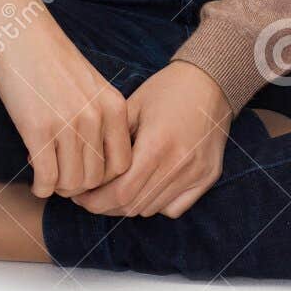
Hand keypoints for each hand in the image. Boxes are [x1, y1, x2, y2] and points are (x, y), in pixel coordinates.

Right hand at [0, 0, 132, 198]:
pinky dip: (41, 187)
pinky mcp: (39, 129)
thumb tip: (96, 167)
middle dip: (78, 185)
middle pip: (96, 179)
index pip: (123, 165)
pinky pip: (47, 180)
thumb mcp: (89, 84)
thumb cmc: (50, 57)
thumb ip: (99, 119)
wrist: (18, 29)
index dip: (103, 178)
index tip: (84, 172)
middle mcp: (97, 116)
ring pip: (72, 184)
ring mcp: (69, 123)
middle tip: (60, 173)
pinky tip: (35, 179)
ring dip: (58, 187)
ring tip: (47, 170)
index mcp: (114, 105)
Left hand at [70, 61, 232, 219]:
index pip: (120, 192)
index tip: (80, 195)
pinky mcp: (208, 177)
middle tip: (91, 197)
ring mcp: (197, 173)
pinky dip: (156, 204)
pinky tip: (146, 186)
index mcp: (157, 143)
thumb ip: (112, 141)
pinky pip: (174, 209)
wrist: (211, 81)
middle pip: (134, 206)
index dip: (95, 200)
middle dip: (106, 206)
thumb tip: (88, 169)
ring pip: (151, 209)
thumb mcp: (133, 106)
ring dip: (129, 205)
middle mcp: (179, 163)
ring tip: (114, 191)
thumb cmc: (167, 89)